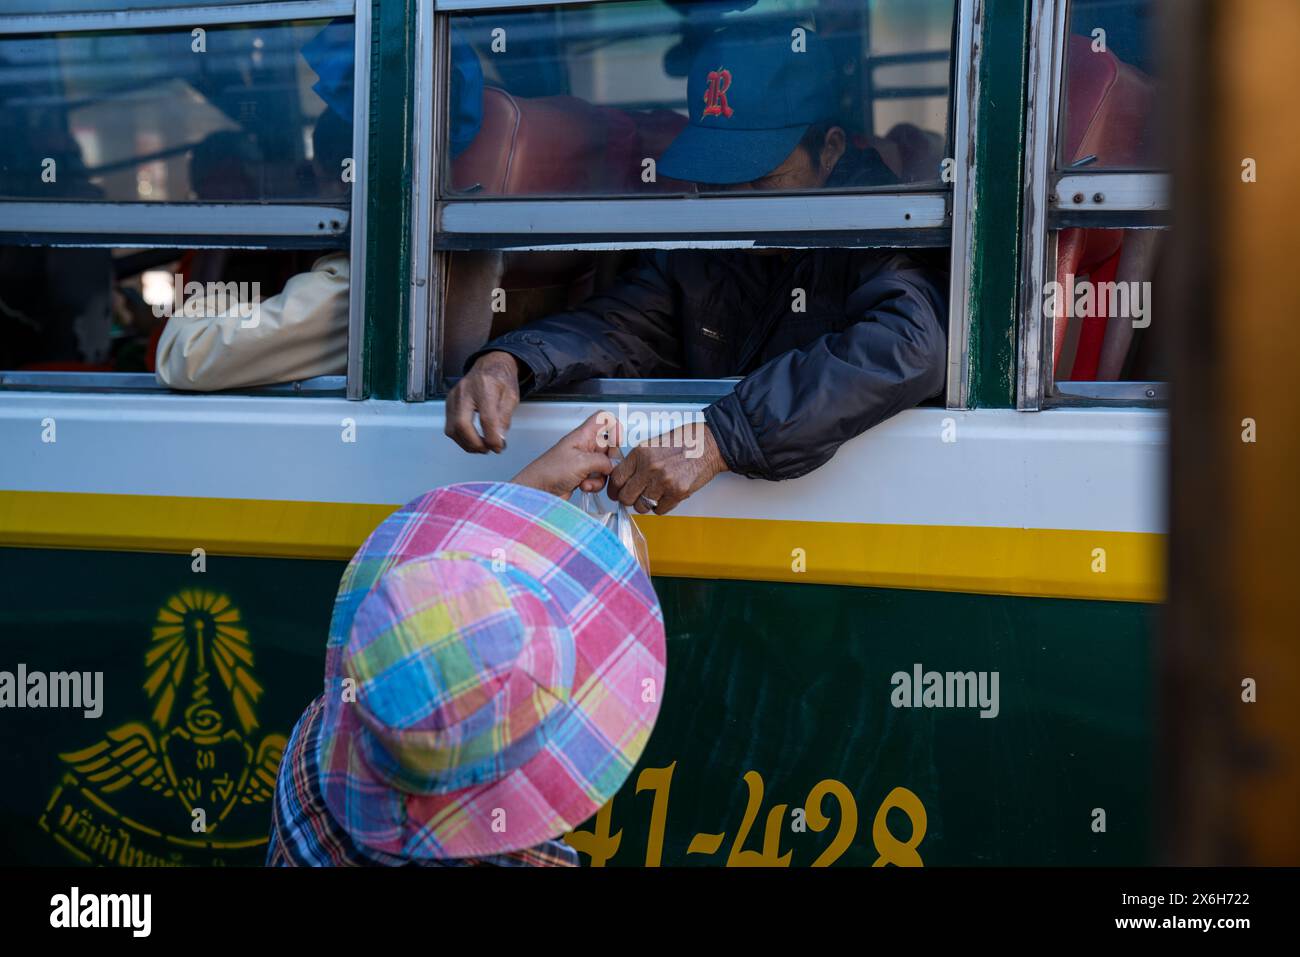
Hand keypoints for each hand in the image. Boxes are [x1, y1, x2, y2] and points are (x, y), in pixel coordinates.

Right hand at [445, 351, 522, 452]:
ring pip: (452, 429)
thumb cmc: (500, 379)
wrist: (489, 365)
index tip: (498, 447)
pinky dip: (461, 437)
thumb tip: (499, 439)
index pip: (485, 418)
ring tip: (481, 446)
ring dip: (467, 444)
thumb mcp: (511, 396)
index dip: (491, 437)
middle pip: (461, 424)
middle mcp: (465, 391)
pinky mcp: (448, 403)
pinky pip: (450, 426)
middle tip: (487, 449)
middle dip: (474, 444)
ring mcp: (453, 397)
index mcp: (484, 387)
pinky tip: (472, 439)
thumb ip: (505, 418)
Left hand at [512, 411, 621, 498]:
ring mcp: (584, 461)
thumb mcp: (581, 462)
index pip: (603, 418)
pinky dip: (594, 483)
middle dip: (609, 460)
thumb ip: (602, 461)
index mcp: (582, 435)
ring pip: (605, 465)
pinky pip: (598, 477)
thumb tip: (613, 466)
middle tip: (604, 467)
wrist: (537, 491)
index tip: (617, 441)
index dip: (614, 426)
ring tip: (587, 480)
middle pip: (608, 446)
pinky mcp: (582, 475)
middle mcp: (584, 446)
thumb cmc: (549, 471)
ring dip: (600, 476)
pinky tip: (583, 486)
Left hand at [607, 422, 726, 514]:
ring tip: (654, 494)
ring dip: (646, 504)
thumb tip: (624, 478)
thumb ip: (637, 461)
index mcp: (641, 453)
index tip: (617, 493)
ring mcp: (663, 481)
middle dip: (629, 499)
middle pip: (626, 497)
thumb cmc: (684, 441)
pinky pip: (660, 510)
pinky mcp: (677, 492)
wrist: (709, 444)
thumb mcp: (653, 444)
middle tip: (634, 497)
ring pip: (642, 506)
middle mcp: (650, 467)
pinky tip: (666, 495)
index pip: (617, 479)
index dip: (615, 489)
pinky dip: (662, 506)